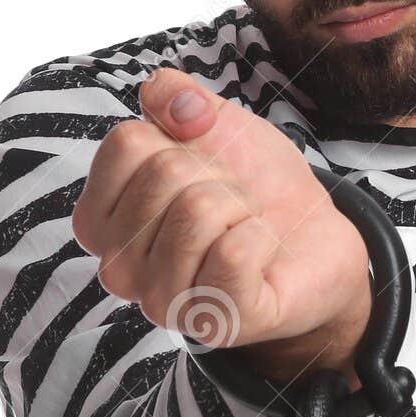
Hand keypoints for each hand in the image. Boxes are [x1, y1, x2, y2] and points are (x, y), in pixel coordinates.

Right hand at [71, 71, 371, 384]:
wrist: (313, 237)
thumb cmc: (252, 185)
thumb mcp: (216, 125)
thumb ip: (177, 97)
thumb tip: (162, 94)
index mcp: (102, 218)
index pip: (125, 144)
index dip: (179, 140)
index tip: (200, 167)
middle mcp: (118, 268)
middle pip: (163, 173)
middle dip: (216, 173)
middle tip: (232, 202)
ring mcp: (163, 303)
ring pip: (197, 212)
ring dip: (241, 206)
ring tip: (244, 226)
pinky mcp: (214, 322)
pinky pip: (236, 253)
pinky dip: (262, 238)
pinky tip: (260, 254)